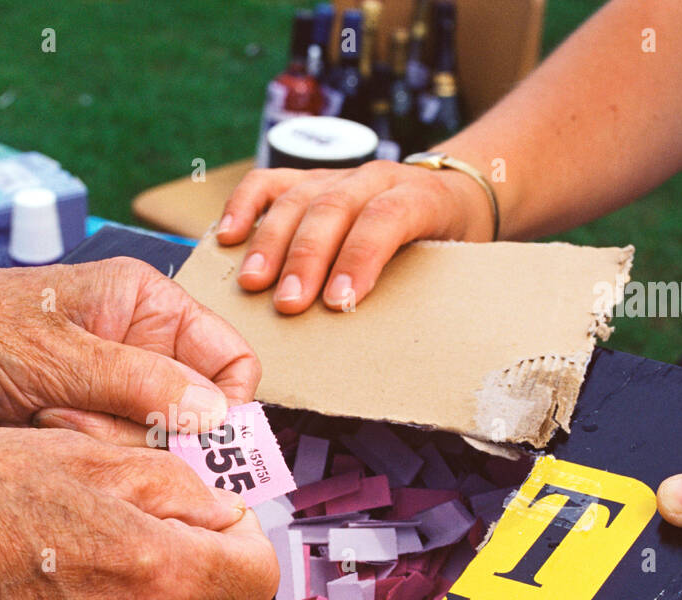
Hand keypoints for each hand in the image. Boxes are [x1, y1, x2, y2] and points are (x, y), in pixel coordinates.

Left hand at [0, 257, 260, 445]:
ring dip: (107, 445)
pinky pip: (115, 464)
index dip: (231, 405)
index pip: (233, 361)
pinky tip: (39, 431)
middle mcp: (143, 353)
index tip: (203, 440)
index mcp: (150, 309)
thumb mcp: (57, 353)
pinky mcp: (86, 433)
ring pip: (156, 448)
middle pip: (198, 417)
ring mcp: (115, 398)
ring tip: (49, 417)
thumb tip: (217, 416)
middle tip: (91, 420)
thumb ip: (139, 383)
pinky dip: (84, 460)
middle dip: (150, 431)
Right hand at [0, 425, 277, 599]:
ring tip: (59, 540)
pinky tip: (33, 580)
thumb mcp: (77, 451)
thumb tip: (217, 505)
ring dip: (124, 584)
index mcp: (155, 578)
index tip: (206, 512)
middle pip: (200, 599)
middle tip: (113, 511)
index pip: (257, 573)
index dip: (236, 531)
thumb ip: (171, 482)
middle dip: (173, 552)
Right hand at [216, 159, 493, 314]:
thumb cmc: (448, 239)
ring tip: (252, 283)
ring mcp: (338, 176)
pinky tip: (228, 236)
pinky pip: (268, 183)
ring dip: (270, 242)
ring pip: (297, 197)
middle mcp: (375, 179)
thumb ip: (421, 286)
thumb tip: (391, 342)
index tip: (339, 301)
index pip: (386, 218)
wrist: (453, 193)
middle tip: (288, 304)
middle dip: (306, 258)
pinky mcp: (308, 179)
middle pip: (333, 209)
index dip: (360, 257)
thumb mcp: (454, 261)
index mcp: (420, 196)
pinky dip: (244, 206)